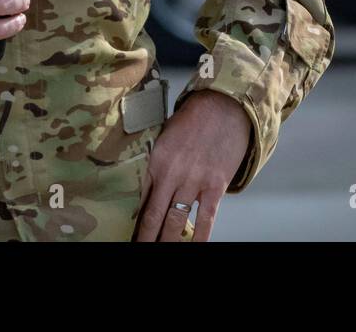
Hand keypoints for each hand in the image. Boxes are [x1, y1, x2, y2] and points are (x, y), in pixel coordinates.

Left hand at [135, 90, 250, 241]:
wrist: (226, 104)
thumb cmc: (195, 118)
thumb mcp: (166, 136)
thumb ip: (156, 163)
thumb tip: (147, 190)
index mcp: (156, 160)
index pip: (139, 199)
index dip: (133, 221)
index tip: (129, 235)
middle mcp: (172, 173)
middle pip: (154, 217)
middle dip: (145, 238)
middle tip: (139, 249)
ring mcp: (194, 181)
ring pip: (176, 222)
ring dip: (167, 242)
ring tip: (160, 251)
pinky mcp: (215, 185)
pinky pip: (206, 219)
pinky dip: (199, 238)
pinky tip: (193, 247)